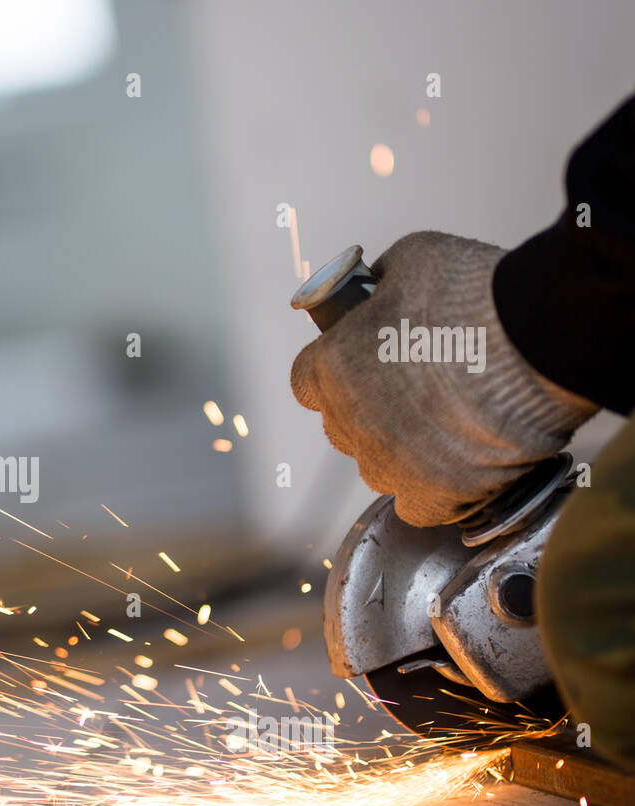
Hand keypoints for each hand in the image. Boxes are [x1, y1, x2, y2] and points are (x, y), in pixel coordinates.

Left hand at [290, 231, 597, 525]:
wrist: (537, 338)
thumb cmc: (474, 294)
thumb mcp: (411, 260)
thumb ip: (382, 283)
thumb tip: (379, 288)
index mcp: (331, 367)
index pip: (308, 382)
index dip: (336, 374)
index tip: (361, 365)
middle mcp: (350, 421)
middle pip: (344, 427)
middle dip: (370, 411)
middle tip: (417, 391)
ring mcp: (389, 463)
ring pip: (378, 468)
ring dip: (402, 452)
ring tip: (448, 425)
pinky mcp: (433, 494)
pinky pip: (417, 507)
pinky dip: (435, 494)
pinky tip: (457, 470)